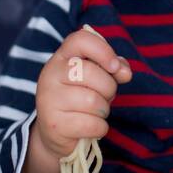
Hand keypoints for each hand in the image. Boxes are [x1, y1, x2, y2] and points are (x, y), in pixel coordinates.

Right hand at [33, 23, 132, 160]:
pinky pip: (92, 124)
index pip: (81, 40)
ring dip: (104, 110)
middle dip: (109, 88)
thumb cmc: (80, 98)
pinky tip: (90, 126)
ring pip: (93, 101)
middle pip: (92, 73)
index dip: (103, 50)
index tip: (114, 66)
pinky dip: (99, 127)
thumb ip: (113, 68)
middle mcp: (50, 75)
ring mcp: (48, 100)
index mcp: (61, 58)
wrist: (55, 131)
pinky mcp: (54, 124)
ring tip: (94, 112)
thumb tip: (124, 72)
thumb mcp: (97, 78)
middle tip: (103, 96)